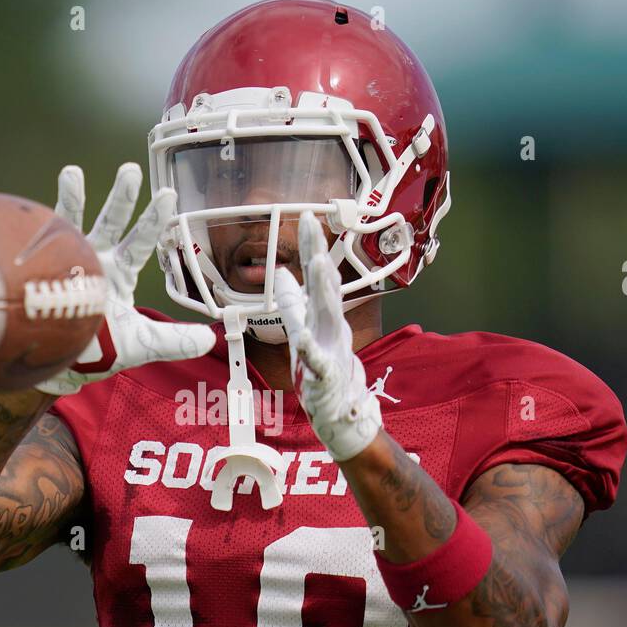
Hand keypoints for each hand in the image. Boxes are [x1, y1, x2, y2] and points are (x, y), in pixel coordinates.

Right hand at [35, 162, 215, 395]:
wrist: (63, 365)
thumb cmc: (103, 352)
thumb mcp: (142, 344)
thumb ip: (175, 339)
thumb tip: (211, 339)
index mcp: (121, 272)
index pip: (141, 242)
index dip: (154, 219)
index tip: (167, 194)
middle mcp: (97, 260)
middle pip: (112, 222)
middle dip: (121, 197)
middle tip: (130, 170)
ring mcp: (69, 260)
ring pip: (73, 223)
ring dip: (73, 198)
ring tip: (72, 172)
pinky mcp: (44, 267)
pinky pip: (42, 241)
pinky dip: (42, 224)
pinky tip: (37, 212)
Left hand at [273, 211, 382, 460]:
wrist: (343, 412)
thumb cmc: (325, 371)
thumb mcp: (306, 330)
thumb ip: (294, 302)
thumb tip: (283, 274)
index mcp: (321, 316)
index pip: (316, 275)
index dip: (311, 245)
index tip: (308, 214)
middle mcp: (328, 327)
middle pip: (324, 285)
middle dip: (318, 254)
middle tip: (313, 224)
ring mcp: (329, 349)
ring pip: (327, 314)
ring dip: (324, 289)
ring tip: (319, 264)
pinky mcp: (325, 376)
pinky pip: (317, 362)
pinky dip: (311, 351)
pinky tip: (303, 339)